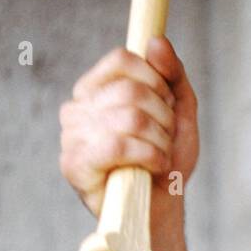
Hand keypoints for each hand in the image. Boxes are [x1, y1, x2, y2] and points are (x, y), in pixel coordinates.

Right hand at [58, 35, 198, 226]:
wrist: (161, 208)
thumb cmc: (165, 160)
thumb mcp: (178, 111)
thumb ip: (171, 74)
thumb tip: (155, 41)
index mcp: (94, 90)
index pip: (122, 59)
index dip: (156, 80)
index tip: (167, 105)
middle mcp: (77, 108)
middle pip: (131, 90)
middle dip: (163, 116)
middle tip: (166, 139)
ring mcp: (72, 137)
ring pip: (129, 117)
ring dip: (160, 139)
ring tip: (160, 157)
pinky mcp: (75, 165)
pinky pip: (119, 145)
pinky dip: (149, 156)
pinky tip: (154, 167)